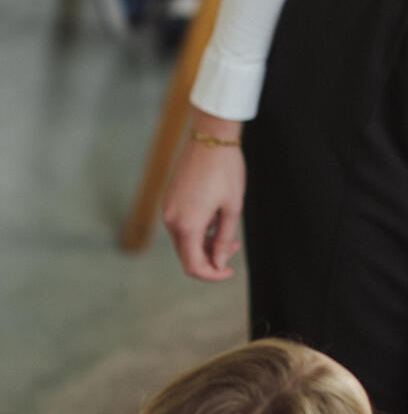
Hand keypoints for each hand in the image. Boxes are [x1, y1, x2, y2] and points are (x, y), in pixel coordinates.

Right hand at [161, 114, 244, 281]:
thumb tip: (219, 262)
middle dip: (211, 258)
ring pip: (184, 241)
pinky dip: (197, 230)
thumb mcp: (232, 208)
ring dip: (205, 243)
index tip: (229, 272)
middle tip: (234, 246)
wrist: (210, 138)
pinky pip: (180, 225)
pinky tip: (214, 215)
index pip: (194, 266)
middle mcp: (170, 220)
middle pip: (187, 256)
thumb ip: (225, 239)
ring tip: (228, 228)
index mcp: (187, 225)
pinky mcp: (168, 200)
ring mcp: (167, 209)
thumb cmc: (226, 171)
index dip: (212, 275)